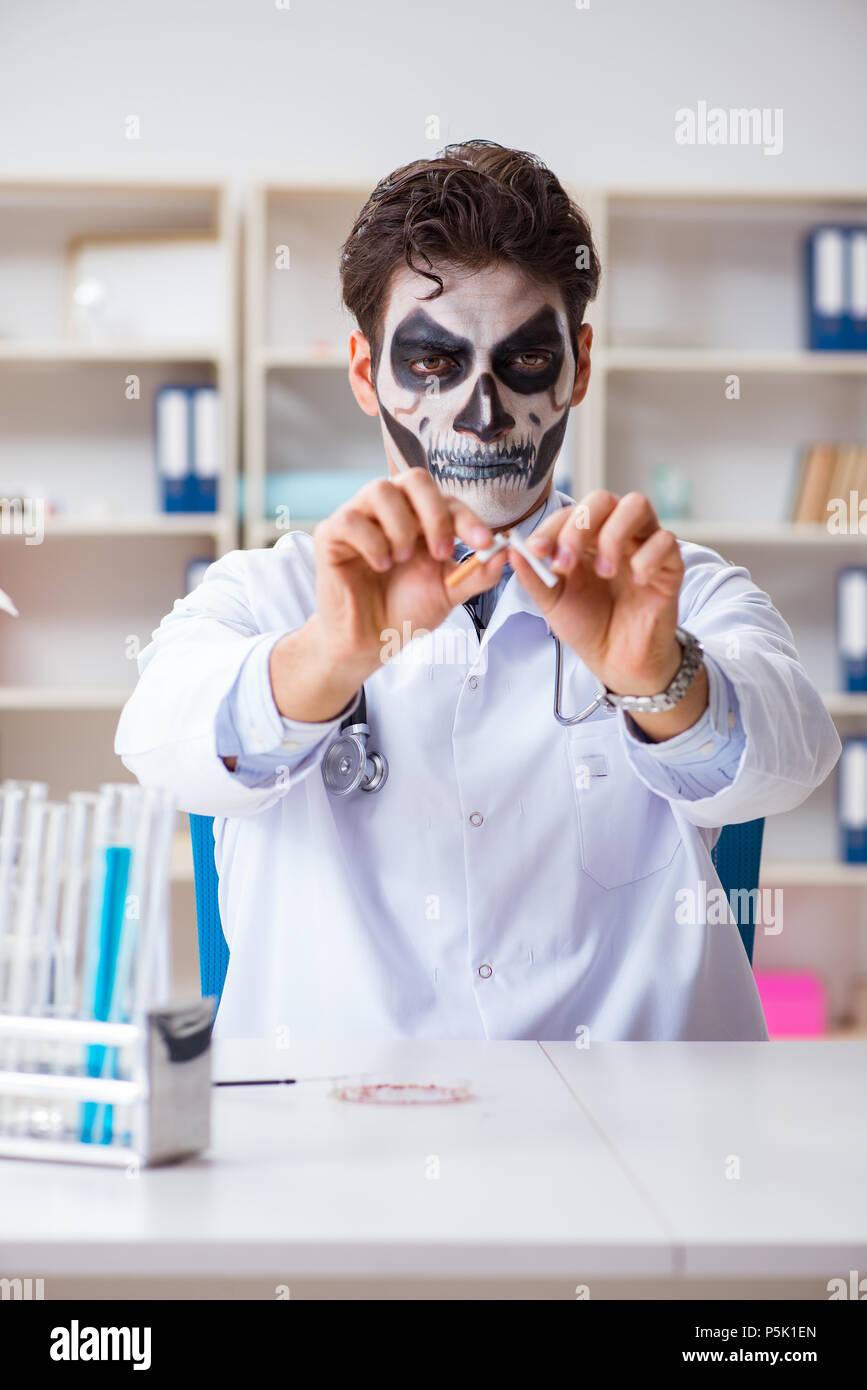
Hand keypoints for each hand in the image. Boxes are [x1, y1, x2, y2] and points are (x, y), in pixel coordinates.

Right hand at [271, 471, 508, 718]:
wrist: (369, 642)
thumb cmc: (404, 611)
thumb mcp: (448, 592)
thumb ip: (477, 573)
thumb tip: (504, 552)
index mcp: (419, 519)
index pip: (446, 500)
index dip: (467, 518)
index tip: (484, 542)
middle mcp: (390, 511)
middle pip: (414, 479)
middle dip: (435, 513)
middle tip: (442, 552)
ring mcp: (359, 518)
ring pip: (380, 490)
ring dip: (401, 526)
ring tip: (402, 559)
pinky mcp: (332, 534)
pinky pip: (350, 519)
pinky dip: (372, 543)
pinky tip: (380, 566)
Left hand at [509, 490, 707, 738]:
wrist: (617, 659)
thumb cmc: (587, 624)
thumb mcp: (552, 602)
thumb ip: (534, 575)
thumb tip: (512, 548)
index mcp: (585, 538)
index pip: (569, 513)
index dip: (550, 527)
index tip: (535, 551)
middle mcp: (615, 534)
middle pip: (602, 499)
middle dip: (579, 526)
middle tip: (566, 563)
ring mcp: (643, 545)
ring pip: (637, 505)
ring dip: (613, 534)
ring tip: (604, 571)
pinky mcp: (670, 565)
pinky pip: (666, 540)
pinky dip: (648, 557)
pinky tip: (636, 581)